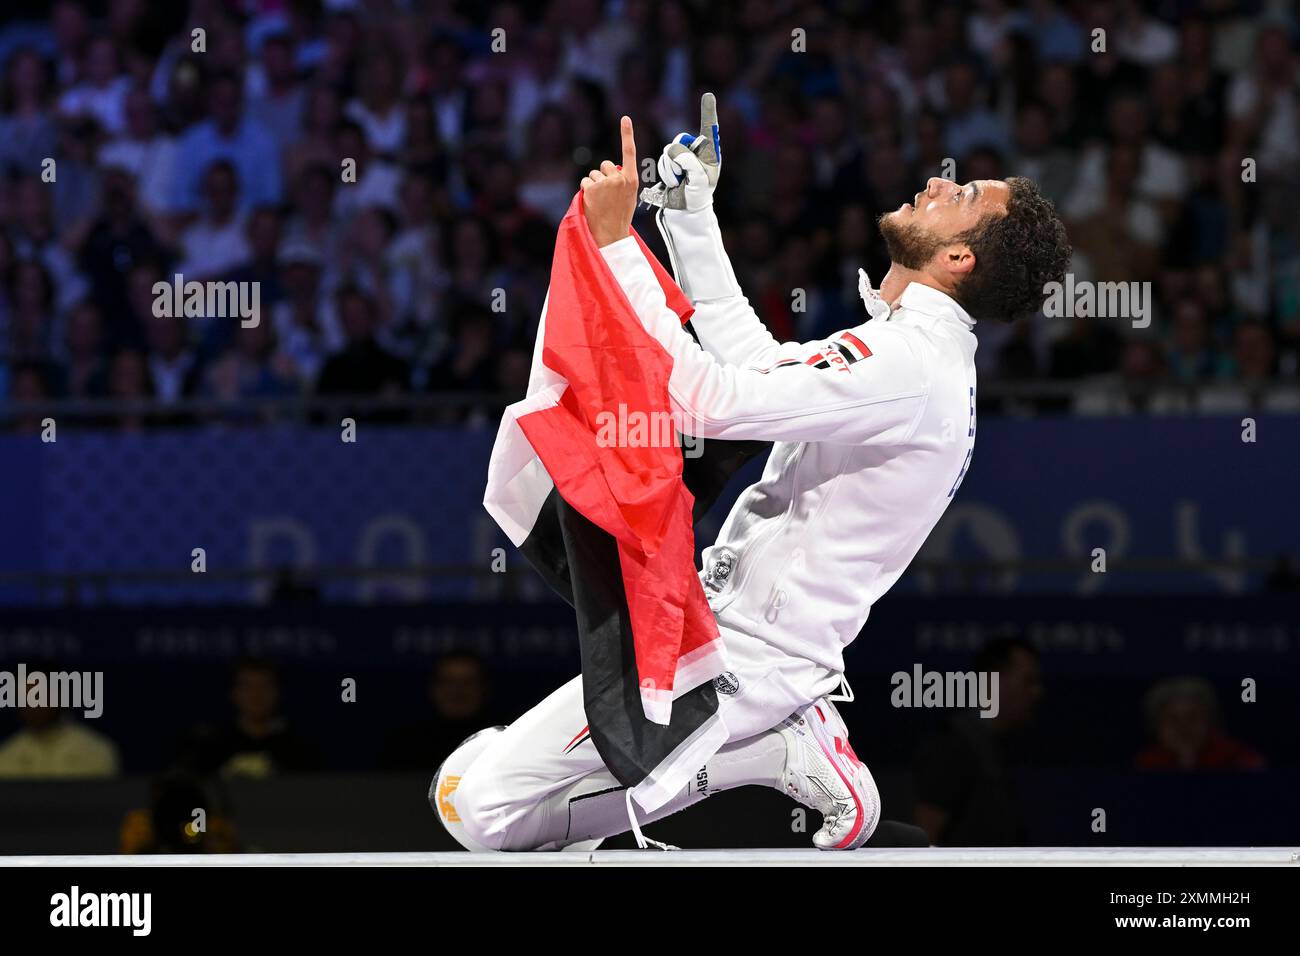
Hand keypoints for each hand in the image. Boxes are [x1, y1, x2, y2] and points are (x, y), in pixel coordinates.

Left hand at [581, 116, 638, 246]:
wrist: (612, 234)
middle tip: (606, 194)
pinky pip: (585, 182)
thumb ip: (622, 181)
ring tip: (600, 201)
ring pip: (593, 174)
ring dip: (593, 185)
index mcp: (632, 180)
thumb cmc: (620, 216)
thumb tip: (610, 170)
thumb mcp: (628, 196)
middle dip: (602, 176)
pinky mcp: (592, 188)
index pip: (629, 153)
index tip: (625, 119)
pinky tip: (592, 202)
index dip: (627, 134)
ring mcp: (606, 183)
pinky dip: (586, 190)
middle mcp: (620, 179)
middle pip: (605, 165)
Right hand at [656, 92, 721, 212]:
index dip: (708, 112)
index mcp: (709, 152)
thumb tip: (674, 150)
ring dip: (671, 169)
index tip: (707, 95)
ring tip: (680, 182)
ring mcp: (682, 156)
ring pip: (668, 151)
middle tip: (683, 174)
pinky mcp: (671, 163)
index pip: (709, 128)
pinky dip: (666, 173)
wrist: (686, 209)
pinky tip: (674, 183)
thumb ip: (689, 162)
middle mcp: (696, 151)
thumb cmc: (699, 194)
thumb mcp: (699, 179)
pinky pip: (663, 160)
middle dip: (677, 157)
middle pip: (680, 139)